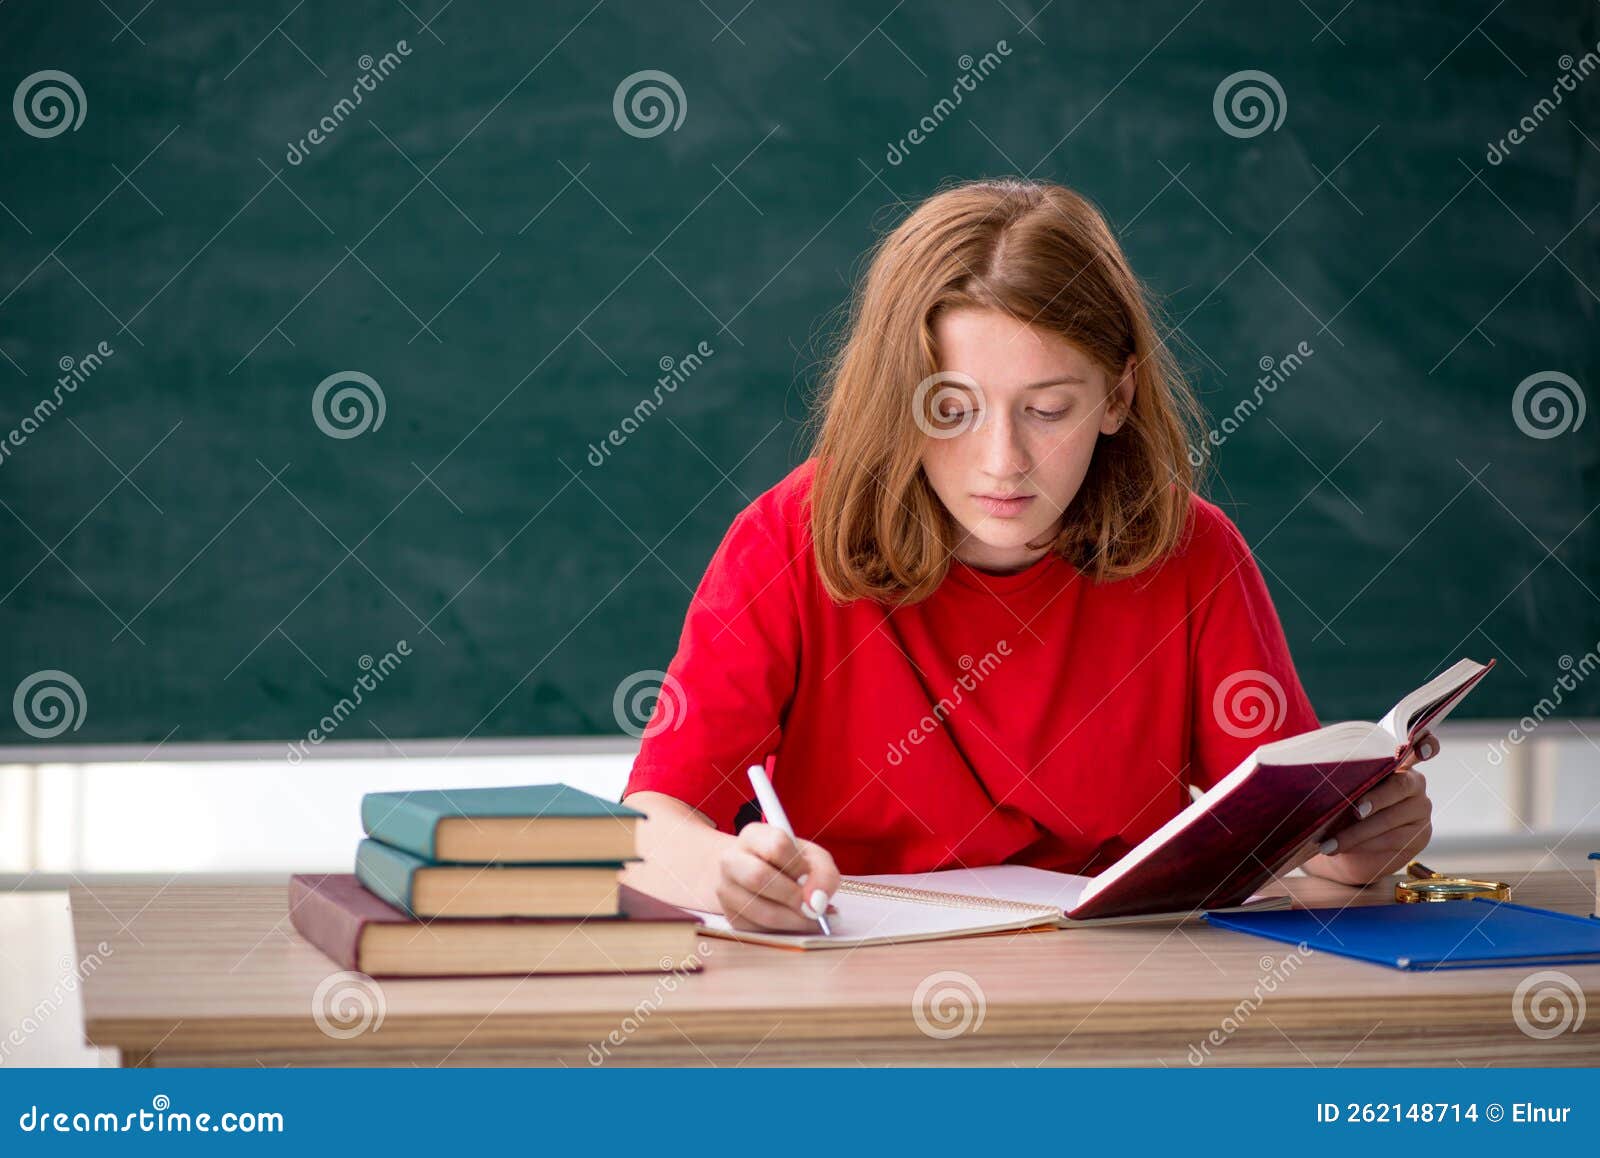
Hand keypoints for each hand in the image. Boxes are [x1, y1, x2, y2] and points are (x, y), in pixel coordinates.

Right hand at [715, 822, 841, 931]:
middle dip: (792, 896)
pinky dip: (783, 931)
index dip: (797, 865)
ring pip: (759, 910)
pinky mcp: (730, 916)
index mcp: (753, 835)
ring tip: (809, 918)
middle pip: (758, 877)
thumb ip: (823, 874)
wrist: (757, 875)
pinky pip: (758, 930)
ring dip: (792, 919)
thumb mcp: (812, 858)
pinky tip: (793, 922)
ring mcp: (726, 889)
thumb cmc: (790, 864)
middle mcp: (731, 859)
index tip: (807, 875)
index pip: (776, 846)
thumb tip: (817, 902)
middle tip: (813, 907)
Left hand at [1306, 731, 1438, 885]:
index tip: (1421, 749)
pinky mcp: (1419, 835)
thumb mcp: (1338, 789)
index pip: (1421, 746)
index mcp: (1394, 762)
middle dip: (1375, 799)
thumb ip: (1344, 777)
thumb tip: (1326, 772)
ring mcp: (1420, 808)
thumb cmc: (1339, 808)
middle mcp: (1413, 782)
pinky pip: (1393, 839)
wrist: (1345, 845)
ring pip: (1391, 818)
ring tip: (1330, 842)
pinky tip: (1345, 847)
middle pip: (1401, 785)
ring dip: (1358, 832)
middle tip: (1354, 811)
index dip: (1426, 744)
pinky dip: (1366, 844)